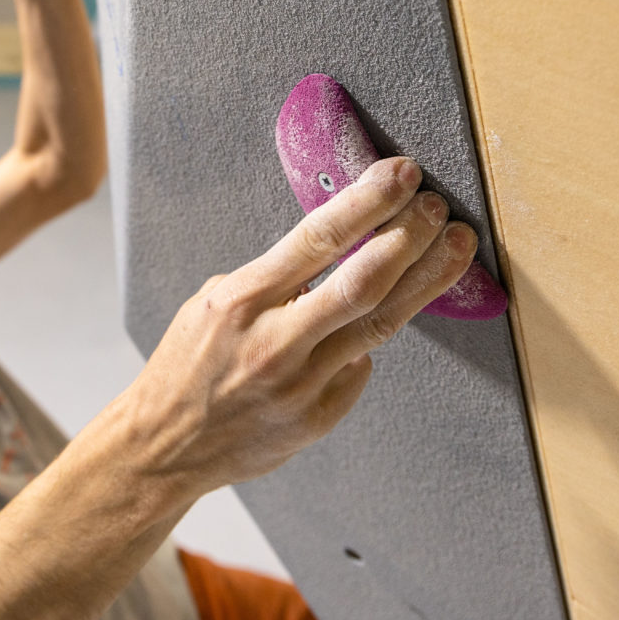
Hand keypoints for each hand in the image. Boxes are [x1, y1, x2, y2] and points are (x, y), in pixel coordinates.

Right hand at [123, 157, 477, 497]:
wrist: (165, 445)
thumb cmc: (187, 364)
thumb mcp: (212, 301)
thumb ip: (273, 280)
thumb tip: (335, 252)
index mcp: (242, 300)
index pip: (318, 238)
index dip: (368, 202)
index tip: (403, 174)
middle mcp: (275, 342)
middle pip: (364, 281)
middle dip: (410, 236)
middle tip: (438, 206)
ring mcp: (301, 385)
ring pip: (380, 324)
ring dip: (425, 280)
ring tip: (454, 246)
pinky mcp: (317, 419)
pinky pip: (360, 370)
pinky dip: (372, 338)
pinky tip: (390, 314)